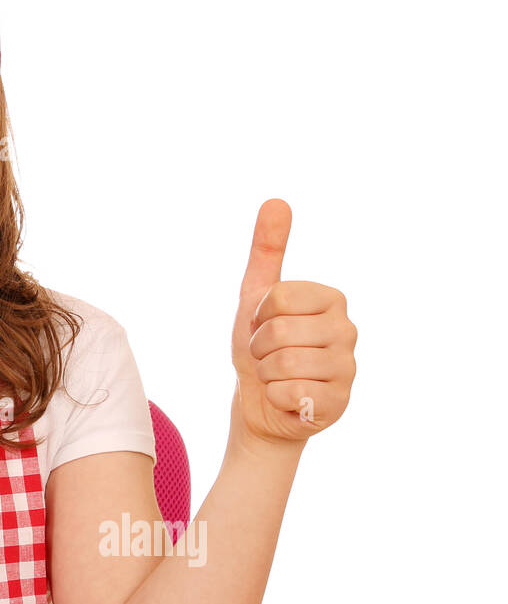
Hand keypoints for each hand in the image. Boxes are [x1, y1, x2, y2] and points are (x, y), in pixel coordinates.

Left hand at [231, 199, 357, 445]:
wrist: (260, 402)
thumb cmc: (260, 346)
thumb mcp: (255, 296)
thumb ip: (267, 250)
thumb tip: (276, 201)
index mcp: (331, 299)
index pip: (278, 297)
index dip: (257, 316)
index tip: (262, 325)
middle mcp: (348, 330)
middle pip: (280, 332)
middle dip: (259, 347)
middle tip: (267, 354)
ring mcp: (348, 368)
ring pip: (284, 364)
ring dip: (265, 373)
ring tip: (276, 375)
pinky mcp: (339, 403)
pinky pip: (291, 393)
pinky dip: (275, 397)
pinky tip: (286, 397)